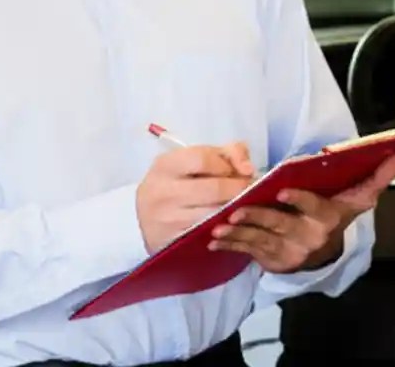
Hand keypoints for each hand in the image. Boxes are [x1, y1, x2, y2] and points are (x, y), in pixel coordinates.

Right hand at [136, 142, 255, 254]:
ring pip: (216, 213)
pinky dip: (226, 227)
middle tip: (252, 191)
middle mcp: (163, 191)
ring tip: (245, 206)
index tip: (242, 171)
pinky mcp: (176, 240)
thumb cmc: (174, 187)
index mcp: (165, 165)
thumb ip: (223, 154)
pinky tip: (231, 223)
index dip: (228, 164)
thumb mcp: (190, 163)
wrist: (142, 221)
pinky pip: (211, 233)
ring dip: (237, 209)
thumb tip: (247, 166)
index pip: (203, 158)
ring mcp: (168, 218)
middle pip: (215, 188)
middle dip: (240, 189)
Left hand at [208, 153, 394, 272]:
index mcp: (326, 217)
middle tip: (236, 210)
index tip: (280, 192)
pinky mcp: (272, 260)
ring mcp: (288, 251)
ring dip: (238, 232)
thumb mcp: (355, 199)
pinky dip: (231, 245)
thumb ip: (374, 178)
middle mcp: (307, 236)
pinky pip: (248, 251)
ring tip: (219, 225)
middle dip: (258, 217)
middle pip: (279, 224)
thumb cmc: (334, 216)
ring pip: (260, 239)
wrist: (325, 254)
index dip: (297, 201)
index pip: (312, 207)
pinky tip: (214, 239)